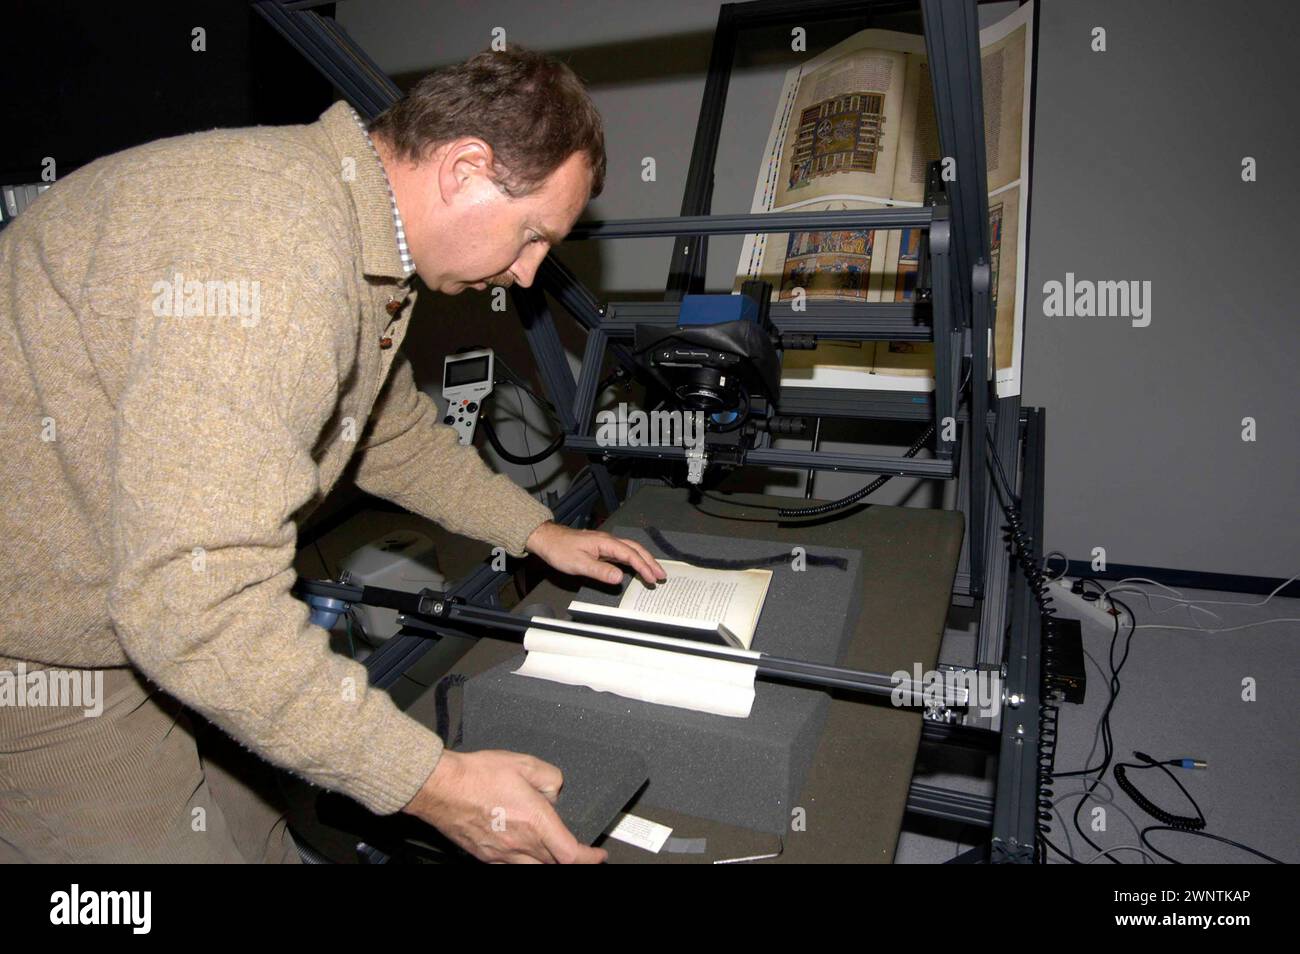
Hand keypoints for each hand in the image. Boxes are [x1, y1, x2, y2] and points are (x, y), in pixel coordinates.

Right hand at [403, 749, 606, 863]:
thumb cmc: (477, 775)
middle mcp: (520, 843)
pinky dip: (523, 858)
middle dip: (570, 858)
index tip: (597, 854)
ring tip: (551, 847)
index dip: (590, 858)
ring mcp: (501, 854)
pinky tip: (521, 845)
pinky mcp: (485, 856)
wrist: (441, 787)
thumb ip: (550, 778)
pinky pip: (512, 864)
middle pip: (554, 864)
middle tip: (576, 849)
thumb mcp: (524, 763)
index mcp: (535, 822)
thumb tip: (555, 791)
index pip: (572, 855)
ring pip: (533, 866)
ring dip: (547, 859)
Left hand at [525, 520, 666, 586]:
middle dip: (650, 562)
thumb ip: (600, 571)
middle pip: (635, 550)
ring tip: (654, 572)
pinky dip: (634, 560)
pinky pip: (623, 553)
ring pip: (631, 550)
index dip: (643, 567)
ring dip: (644, 560)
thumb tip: (620, 578)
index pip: (630, 555)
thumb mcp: (579, 564)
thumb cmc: (560, 550)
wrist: (548, 539)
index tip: (652, 578)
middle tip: (662, 576)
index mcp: (606, 543)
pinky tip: (636, 567)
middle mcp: (608, 541)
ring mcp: (605, 544)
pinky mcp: (601, 548)